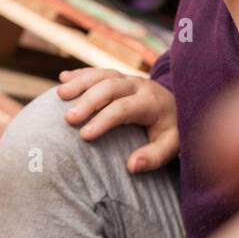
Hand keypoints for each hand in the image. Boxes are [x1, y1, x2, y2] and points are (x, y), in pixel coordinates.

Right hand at [57, 67, 178, 171]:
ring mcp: (128, 78)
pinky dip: (81, 74)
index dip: (104, 120)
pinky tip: (62, 78)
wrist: (178, 106)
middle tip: (68, 118)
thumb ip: (154, 157)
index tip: (84, 135)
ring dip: (80, 82)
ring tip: (60, 95)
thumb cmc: (171, 131)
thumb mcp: (171, 146)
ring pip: (102, 74)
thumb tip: (131, 166)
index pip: (125, 108)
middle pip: (111, 86)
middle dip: (89, 101)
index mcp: (151, 102)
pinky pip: (98, 71)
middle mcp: (139, 86)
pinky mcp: (119, 77)